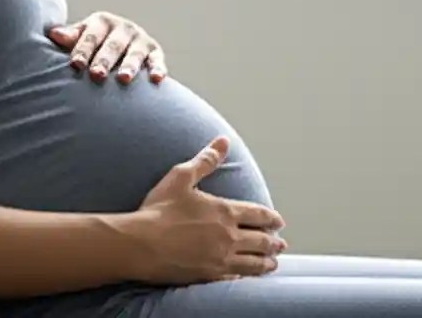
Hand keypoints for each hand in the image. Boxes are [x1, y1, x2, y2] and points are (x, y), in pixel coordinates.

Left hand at [48, 11, 168, 84]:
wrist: (118, 46)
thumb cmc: (93, 46)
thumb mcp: (81, 38)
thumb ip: (70, 38)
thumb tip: (54, 34)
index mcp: (101, 22)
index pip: (91, 36)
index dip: (83, 50)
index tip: (75, 65)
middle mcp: (123, 28)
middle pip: (113, 45)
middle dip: (104, 60)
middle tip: (96, 75)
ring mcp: (140, 39)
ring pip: (135, 53)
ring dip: (130, 65)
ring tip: (123, 78)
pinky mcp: (155, 52)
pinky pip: (157, 60)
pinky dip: (158, 68)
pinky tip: (157, 79)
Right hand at [126, 137, 287, 284]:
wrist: (140, 244)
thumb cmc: (159, 210)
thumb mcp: (181, 177)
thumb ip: (205, 160)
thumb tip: (222, 142)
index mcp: (225, 212)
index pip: (258, 215)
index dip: (271, 218)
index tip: (279, 222)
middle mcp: (228, 237)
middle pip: (261, 241)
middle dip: (274, 242)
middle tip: (281, 244)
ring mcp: (220, 259)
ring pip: (253, 263)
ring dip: (266, 262)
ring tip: (273, 263)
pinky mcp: (209, 276)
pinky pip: (235, 278)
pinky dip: (245, 277)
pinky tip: (247, 277)